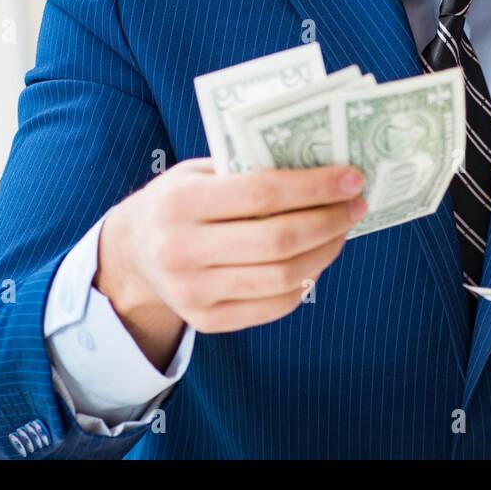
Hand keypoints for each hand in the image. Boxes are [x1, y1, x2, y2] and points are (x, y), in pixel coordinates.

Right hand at [96, 159, 366, 369]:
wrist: (133, 251)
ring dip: (325, 252)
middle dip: (329, 221)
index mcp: (180, 202)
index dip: (314, 186)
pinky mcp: (206, 322)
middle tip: (357, 204)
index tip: (352, 178)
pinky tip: (318, 258)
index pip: (262, 193)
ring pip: (281, 278)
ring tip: (343, 229)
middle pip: (277, 241)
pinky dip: (305, 282)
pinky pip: (273, 306)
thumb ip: (249, 170)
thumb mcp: (200, 171)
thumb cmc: (181, 199)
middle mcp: (181, 251)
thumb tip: (324, 168)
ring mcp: (192, 293)